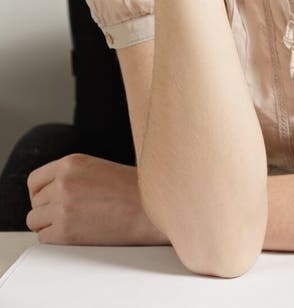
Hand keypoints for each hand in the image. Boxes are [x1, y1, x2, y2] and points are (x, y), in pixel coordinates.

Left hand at [26, 153, 168, 245]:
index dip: (39, 193)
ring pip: (35, 221)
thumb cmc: (133, 190)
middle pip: (35, 203)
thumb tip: (50, 192)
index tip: (47, 201)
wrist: (150, 210)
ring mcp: (62, 206)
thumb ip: (72, 176)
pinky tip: (76, 234)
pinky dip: (56, 240)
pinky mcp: (65, 231)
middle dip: (48, 210)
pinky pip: (44, 239)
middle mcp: (63, 182)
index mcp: (71, 162)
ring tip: (72, 225)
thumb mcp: (99, 168)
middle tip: (67, 215)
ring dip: (49, 225)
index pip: (35, 180)